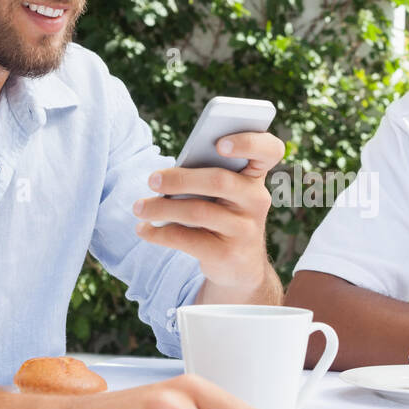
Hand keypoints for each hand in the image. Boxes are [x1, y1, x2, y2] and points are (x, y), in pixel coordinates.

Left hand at [132, 131, 284, 293]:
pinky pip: (187, 239)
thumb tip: (165, 176)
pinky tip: (145, 230)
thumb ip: (205, 175)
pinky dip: (160, 234)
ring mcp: (245, 229)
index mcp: (255, 176)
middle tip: (152, 179)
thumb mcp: (222, 193)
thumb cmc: (223, 215)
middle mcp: (257, 200)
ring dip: (162, 208)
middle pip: (220, 181)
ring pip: (199, 212)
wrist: (240, 266)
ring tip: (139, 207)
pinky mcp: (227, 254)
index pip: (269, 150)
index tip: (220, 144)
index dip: (248, 142)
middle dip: (180, 179)